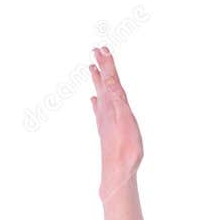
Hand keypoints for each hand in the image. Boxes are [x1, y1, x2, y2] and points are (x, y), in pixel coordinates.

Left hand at [89, 45, 142, 201]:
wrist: (117, 170)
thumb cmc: (126, 149)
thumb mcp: (126, 120)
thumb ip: (118, 99)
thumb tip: (109, 80)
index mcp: (112, 105)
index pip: (110, 79)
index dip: (107, 64)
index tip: (103, 48)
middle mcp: (106, 109)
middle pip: (104, 83)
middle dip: (101, 67)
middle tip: (96, 51)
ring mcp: (105, 119)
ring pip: (101, 93)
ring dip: (98, 80)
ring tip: (93, 68)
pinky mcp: (106, 129)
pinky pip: (100, 109)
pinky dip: (97, 100)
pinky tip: (94, 99)